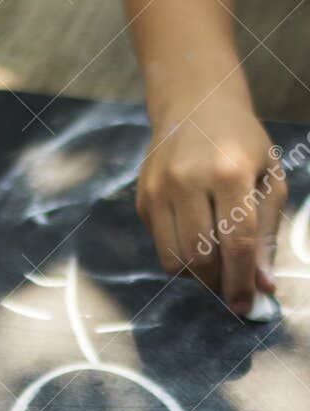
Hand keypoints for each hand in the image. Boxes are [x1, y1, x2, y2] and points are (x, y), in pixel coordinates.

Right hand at [137, 93, 284, 312]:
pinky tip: (195, 242)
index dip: (240, 281)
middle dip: (218, 282)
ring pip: (174, 258)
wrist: (196, 104)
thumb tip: (262, 285)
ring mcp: (159, 190)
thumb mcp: (267, 179)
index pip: (236, 242)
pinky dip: (180, 256)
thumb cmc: (241, 143)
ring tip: (214, 267)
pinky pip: (160, 245)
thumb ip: (267, 232)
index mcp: (230, 171)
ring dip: (196, 275)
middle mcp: (189, 180)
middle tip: (230, 289)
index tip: (244, 306)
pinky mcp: (142, 199)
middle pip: (200, 256)